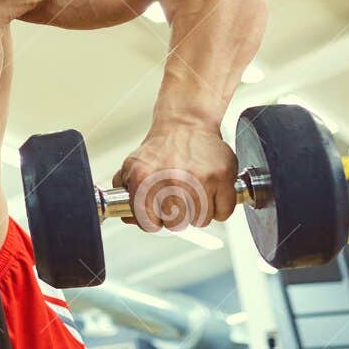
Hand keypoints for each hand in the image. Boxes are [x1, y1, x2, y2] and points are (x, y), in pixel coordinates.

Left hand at [113, 121, 237, 230]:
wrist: (186, 124)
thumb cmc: (161, 148)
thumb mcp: (133, 167)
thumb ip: (125, 194)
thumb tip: (129, 218)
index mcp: (145, 180)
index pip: (150, 224)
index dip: (155, 221)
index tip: (159, 215)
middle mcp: (171, 180)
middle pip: (177, 225)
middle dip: (178, 218)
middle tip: (178, 202)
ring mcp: (199, 179)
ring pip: (201, 220)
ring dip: (199, 212)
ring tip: (194, 193)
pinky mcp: (222, 177)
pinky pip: (223, 212)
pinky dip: (219, 207)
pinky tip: (210, 193)